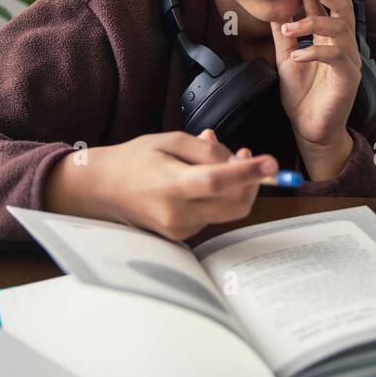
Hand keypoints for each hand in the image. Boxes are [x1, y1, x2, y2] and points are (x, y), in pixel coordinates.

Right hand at [45, 129, 278, 241]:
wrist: (103, 190)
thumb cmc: (135, 160)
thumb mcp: (170, 140)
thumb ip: (207, 150)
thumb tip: (237, 160)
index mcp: (171, 185)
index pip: (217, 182)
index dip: (248, 173)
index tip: (271, 163)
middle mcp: (177, 214)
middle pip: (234, 205)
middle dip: (251, 182)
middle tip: (247, 155)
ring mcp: (181, 229)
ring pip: (227, 210)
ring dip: (234, 187)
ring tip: (212, 160)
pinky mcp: (183, 236)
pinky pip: (214, 214)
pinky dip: (218, 195)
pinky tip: (201, 178)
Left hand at [271, 0, 360, 177]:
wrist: (309, 130)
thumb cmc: (301, 96)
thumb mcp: (286, 58)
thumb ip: (284, 34)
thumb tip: (274, 9)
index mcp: (329, 39)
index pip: (326, 6)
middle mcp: (343, 45)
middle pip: (343, 8)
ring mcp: (349, 61)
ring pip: (340, 29)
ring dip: (311, 23)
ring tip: (288, 30)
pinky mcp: (349, 78)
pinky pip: (336, 56)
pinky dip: (314, 51)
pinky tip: (297, 56)